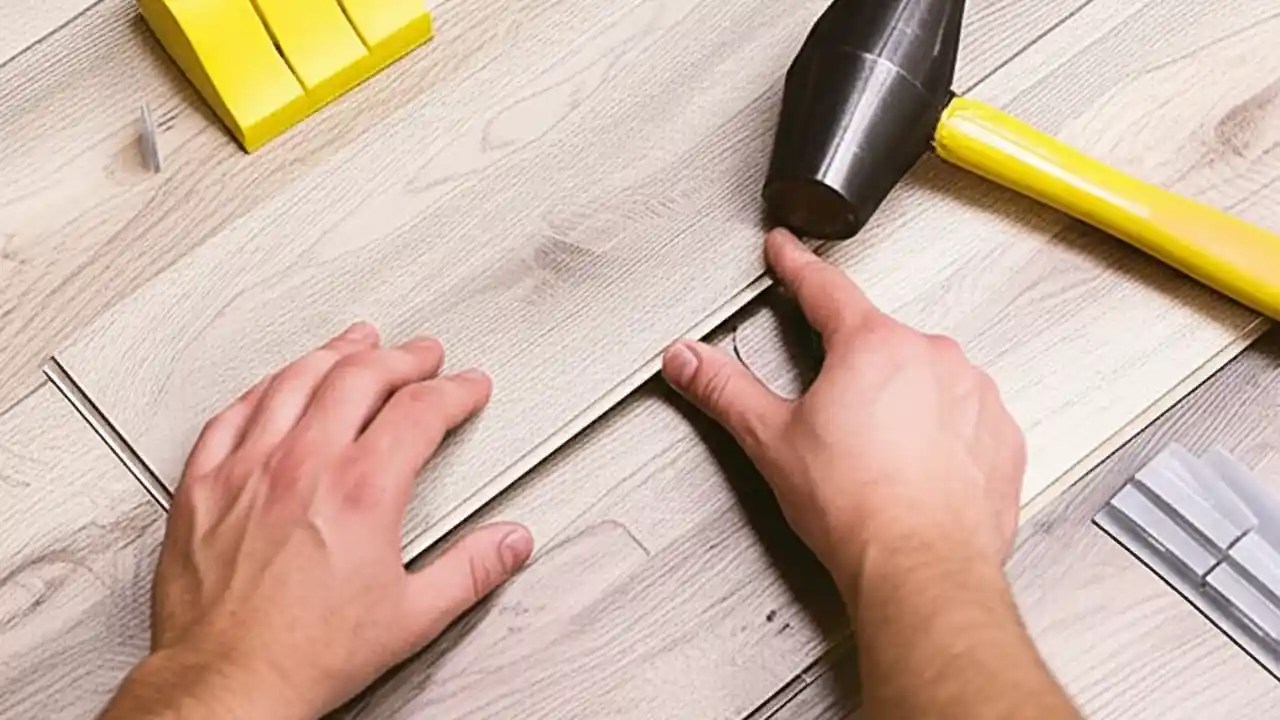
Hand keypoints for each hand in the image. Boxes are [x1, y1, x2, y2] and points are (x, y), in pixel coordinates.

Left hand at [103, 324, 533, 718]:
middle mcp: (304, 466)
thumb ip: (470, 571)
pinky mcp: (204, 486)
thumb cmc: (307, 654)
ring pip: (293, 381)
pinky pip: (231, 415)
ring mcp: (249, 470)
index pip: (420, 411)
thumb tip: (508, 543)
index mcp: (362, 491)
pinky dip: (262, 389)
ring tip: (354, 342)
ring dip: (333, 354)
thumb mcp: (412, 617)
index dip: (453, 391)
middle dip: (401, 358)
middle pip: (359, 377)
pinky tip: (272, 385)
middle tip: (421, 354)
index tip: (467, 387)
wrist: (228, 682)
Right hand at [662, 229, 1024, 596]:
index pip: (824, 288)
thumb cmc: (859, 509)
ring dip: (901, 402)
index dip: (796, 266)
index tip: (787, 250)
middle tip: (833, 419)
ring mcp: (974, 393)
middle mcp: (931, 357)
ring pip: (925, 378)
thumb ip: (724, 390)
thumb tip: (688, 360)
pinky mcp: (1000, 435)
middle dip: (853, 369)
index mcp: (871, 346)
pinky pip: (965, 416)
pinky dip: (942, 433)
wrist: (922, 567)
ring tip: (876, 454)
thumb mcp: (772, 440)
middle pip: (877, 342)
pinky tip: (915, 467)